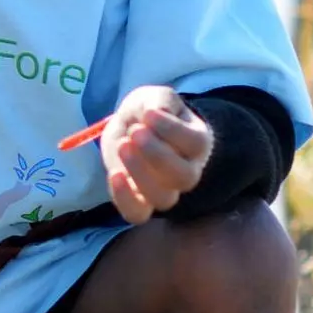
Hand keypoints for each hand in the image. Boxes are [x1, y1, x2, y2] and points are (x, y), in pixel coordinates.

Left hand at [97, 86, 212, 223]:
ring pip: (163, 198)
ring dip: (140, 174)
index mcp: (197, 144)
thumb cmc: (149, 112)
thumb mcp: (156, 98)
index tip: (149, 112)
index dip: (171, 129)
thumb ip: (160, 102)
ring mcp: (165, 190)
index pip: (195, 144)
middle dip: (157, 154)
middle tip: (135, 131)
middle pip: (184, 177)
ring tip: (123, 145)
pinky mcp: (139, 201)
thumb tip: (156, 113)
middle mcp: (188, 171)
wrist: (130, 127)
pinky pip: (137, 213)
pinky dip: (124, 198)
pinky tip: (114, 173)